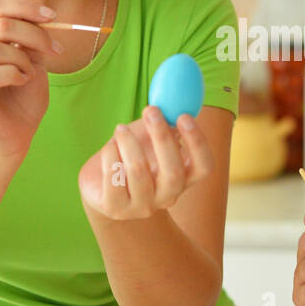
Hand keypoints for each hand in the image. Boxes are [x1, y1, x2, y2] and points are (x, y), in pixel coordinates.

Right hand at [0, 0, 60, 162]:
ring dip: (22, 59)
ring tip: (30, 74)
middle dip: (33, 33)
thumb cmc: (24, 102)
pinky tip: (22, 82)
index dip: (24, 6)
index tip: (52, 16)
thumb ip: (31, 42)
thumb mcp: (34, 64)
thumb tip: (40, 18)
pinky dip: (14, 74)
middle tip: (55, 49)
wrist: (16, 138)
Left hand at [78, 107, 213, 220]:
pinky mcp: (116, 208)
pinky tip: (110, 146)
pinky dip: (111, 156)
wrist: (101, 185)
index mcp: (184, 178)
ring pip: (139, 173)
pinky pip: (114, 179)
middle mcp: (167, 197)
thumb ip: (165, 122)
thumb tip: (174, 97)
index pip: (203, 167)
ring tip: (121, 128)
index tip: (183, 116)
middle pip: (174, 173)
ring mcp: (142, 206)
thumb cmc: (132, 154)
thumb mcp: (150, 137)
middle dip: (162, 138)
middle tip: (150, 110)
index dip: (197, 143)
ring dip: (129, 144)